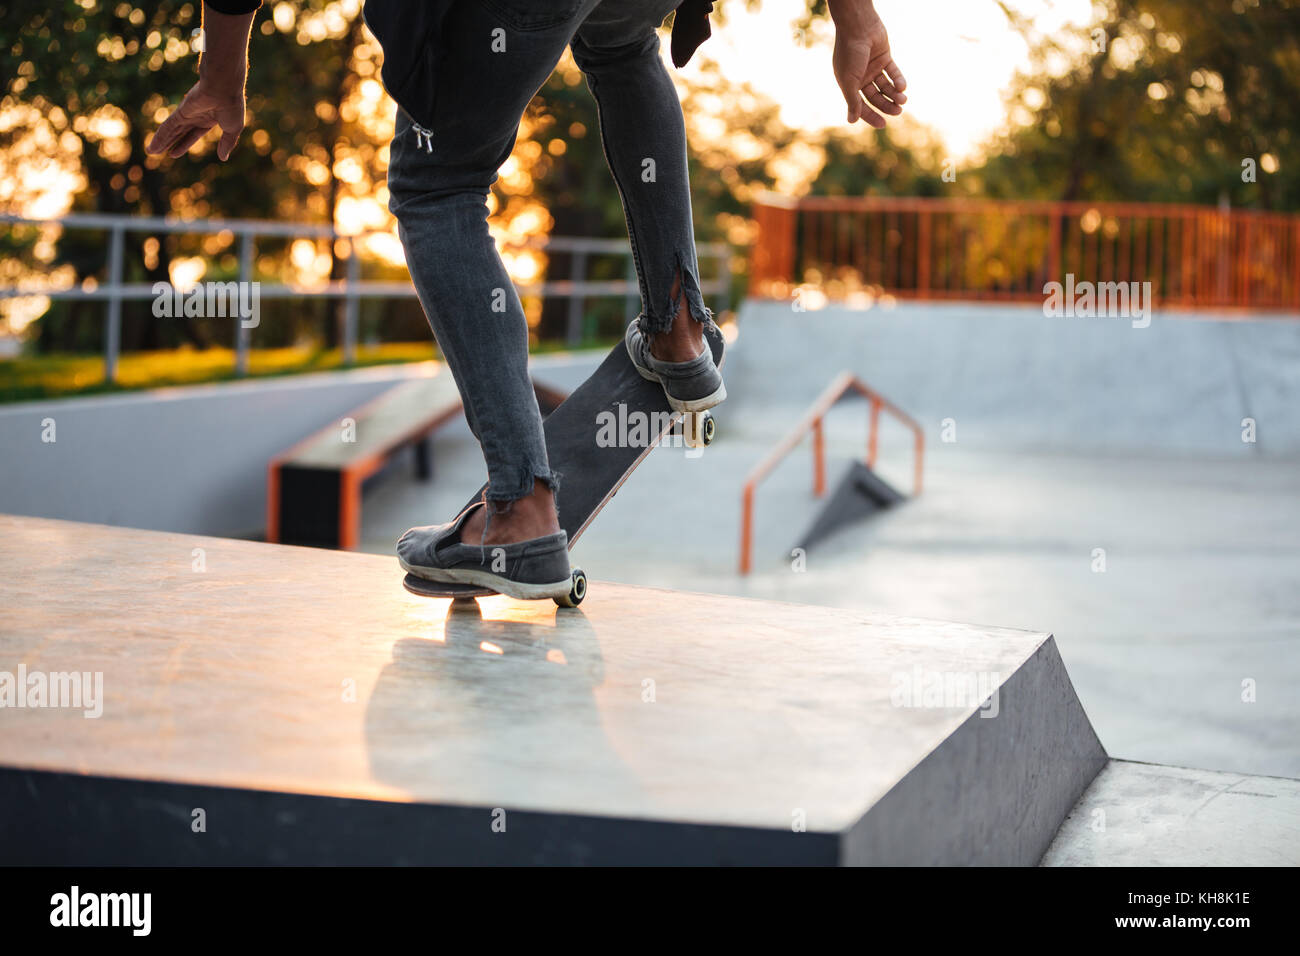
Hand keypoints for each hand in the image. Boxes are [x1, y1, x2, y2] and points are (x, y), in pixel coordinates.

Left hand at [146, 78, 245, 160]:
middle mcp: (195, 116)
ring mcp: (187, 113)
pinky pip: (169, 127)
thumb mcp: (233, 129)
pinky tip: (153, 145)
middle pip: (179, 133)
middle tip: (157, 152)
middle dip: (169, 143)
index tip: (173, 152)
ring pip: (171, 131)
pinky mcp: (181, 112)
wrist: (225, 87)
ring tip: (150, 151)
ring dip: (161, 141)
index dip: (184, 144)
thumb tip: (223, 158)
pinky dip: (161, 136)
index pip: (193, 134)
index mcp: (209, 119)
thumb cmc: (232, 106)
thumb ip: (227, 143)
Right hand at [830, 2, 906, 126]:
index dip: (871, 115)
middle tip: (898, 112)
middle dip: (887, 105)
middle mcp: (861, 78)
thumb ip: (852, 101)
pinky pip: (893, 73)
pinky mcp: (884, 58)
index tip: (883, 124)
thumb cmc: (850, 54)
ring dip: (895, 95)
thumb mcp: (849, 81)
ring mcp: (873, 68)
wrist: (858, 26)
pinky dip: (898, 80)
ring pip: (886, 87)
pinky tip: (902, 87)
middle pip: (876, 97)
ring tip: (902, 100)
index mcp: (850, 85)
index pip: (861, 105)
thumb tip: (851, 121)